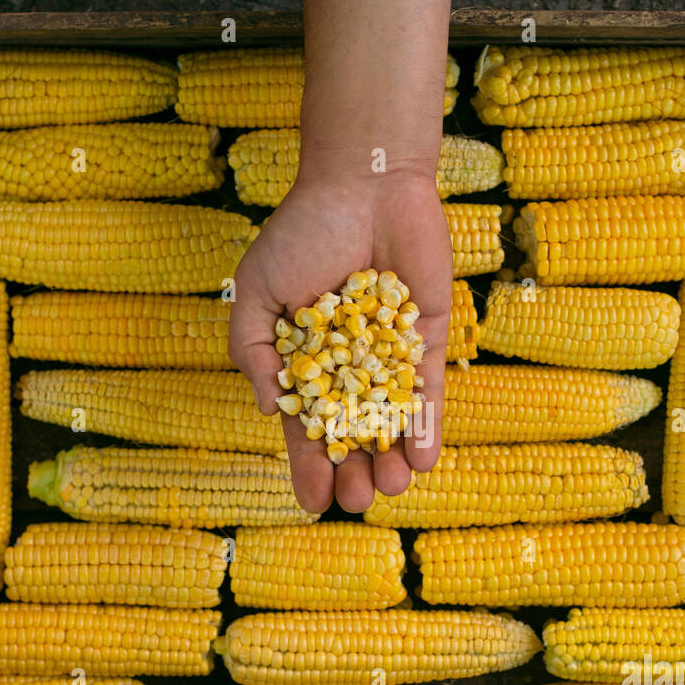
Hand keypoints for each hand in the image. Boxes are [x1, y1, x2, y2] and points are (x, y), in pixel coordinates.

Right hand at [229, 170, 451, 513]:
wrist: (364, 183)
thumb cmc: (303, 231)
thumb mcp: (257, 290)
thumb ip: (255, 350)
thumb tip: (273, 411)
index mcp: (307, 360)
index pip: (308, 426)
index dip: (309, 465)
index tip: (313, 501)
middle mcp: (351, 366)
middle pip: (355, 434)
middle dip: (354, 472)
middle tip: (356, 501)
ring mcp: (391, 355)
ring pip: (393, 422)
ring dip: (392, 460)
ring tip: (389, 488)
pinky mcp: (427, 338)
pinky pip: (429, 390)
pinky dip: (426, 426)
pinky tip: (421, 462)